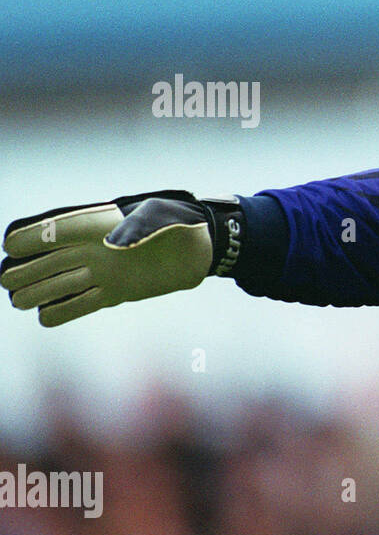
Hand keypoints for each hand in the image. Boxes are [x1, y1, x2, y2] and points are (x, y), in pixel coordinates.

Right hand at [1, 191, 237, 326]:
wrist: (202, 245)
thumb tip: (115, 244)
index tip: (12, 245)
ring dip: (39, 291)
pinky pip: (84, 302)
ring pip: (62, 282)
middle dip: (27, 269)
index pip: (54, 231)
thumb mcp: (161, 217)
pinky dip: (66, 310)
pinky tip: (45, 317)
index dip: (31, 237)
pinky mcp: (117, 291)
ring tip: (17, 300)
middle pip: (50, 260)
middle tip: (8, 280)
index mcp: (98, 225)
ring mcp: (104, 271)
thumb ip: (137, 227)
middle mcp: (95, 249)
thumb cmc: (179, 222)